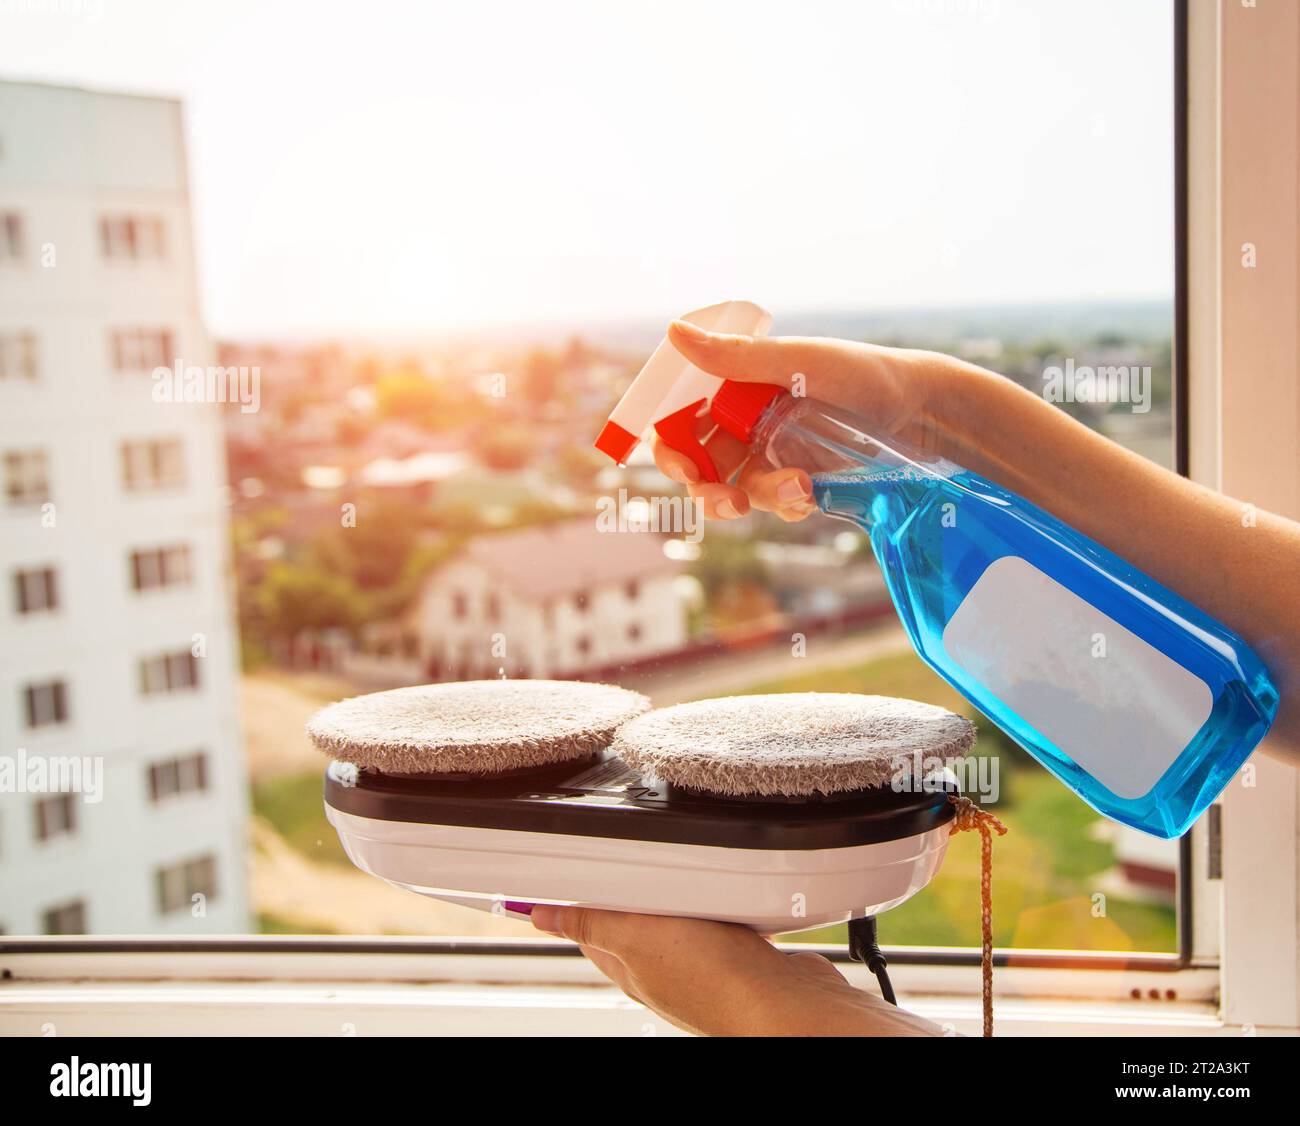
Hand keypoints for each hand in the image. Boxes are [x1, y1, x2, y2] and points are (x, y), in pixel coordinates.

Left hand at [531, 904, 946, 1035]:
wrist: (787, 1004)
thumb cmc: (716, 980)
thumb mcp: (639, 938)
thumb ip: (593, 924)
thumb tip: (542, 916)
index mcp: (631, 967)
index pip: (589, 927)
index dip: (576, 897)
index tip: (566, 872)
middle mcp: (666, 969)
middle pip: (634, 919)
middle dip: (630, 886)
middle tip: (624, 853)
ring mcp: (705, 962)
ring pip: (679, 916)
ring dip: (677, 890)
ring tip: (676, 863)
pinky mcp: (741, 953)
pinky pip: (720, 918)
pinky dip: (717, 898)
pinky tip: (724, 886)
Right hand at [653, 318, 979, 522]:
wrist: (924, 411)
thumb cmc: (863, 372)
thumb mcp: (799, 362)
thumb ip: (737, 357)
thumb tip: (674, 331)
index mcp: (736, 383)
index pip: (680, 416)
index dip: (669, 442)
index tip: (681, 463)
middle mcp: (746, 418)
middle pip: (698, 462)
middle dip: (703, 487)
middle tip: (723, 500)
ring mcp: (771, 451)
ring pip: (733, 489)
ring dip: (757, 496)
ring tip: (799, 489)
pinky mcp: (798, 479)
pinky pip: (773, 502)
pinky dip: (786, 503)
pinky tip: (810, 493)